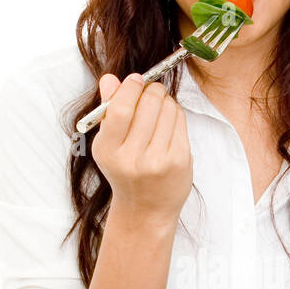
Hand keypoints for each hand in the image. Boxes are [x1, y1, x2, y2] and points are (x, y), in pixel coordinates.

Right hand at [90, 72, 192, 226]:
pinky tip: (168, 123)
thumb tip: (110, 79)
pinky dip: (175, 114)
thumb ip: (109, 110)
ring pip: (168, 109)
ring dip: (165, 101)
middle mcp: (133, 158)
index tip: (135, 80)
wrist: (145, 209)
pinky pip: (180, 121)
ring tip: (158, 110)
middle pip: (148, 104)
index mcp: (109, 151)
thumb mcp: (109, 145)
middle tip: (150, 90)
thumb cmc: (125, 172)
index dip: (130, 88)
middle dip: (151, 90)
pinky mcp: (180, 161)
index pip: (121, 109)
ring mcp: (159, 161)